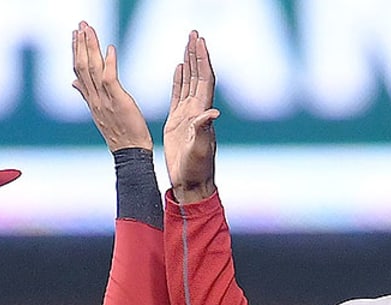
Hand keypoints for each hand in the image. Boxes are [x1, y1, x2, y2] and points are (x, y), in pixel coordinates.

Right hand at [70, 20, 152, 151]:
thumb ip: (86, 94)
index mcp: (90, 99)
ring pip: (92, 69)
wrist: (130, 152)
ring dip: (90, 47)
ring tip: (89, 30)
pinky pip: (110, 79)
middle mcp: (94, 98)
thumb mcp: (100, 113)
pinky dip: (109, 62)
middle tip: (81, 25)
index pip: (78, 71)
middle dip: (81, 44)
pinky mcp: (118, 101)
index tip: (74, 35)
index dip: (76, 52)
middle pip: (83, 66)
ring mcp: (104, 100)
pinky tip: (111, 48)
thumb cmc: (120, 133)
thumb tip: (74, 83)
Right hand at [164, 29, 219, 202]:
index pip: (204, 79)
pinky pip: (178, 95)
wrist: (191, 183)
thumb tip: (213, 113)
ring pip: (189, 82)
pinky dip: (179, 80)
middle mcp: (198, 110)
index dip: (202, 60)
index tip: (199, 42)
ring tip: (187, 44)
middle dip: (196, 54)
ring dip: (189, 62)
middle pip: (198, 75)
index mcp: (202, 113)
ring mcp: (188, 115)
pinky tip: (178, 68)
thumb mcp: (200, 149)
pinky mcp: (178, 122)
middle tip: (193, 34)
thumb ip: (204, 130)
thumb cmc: (197, 169)